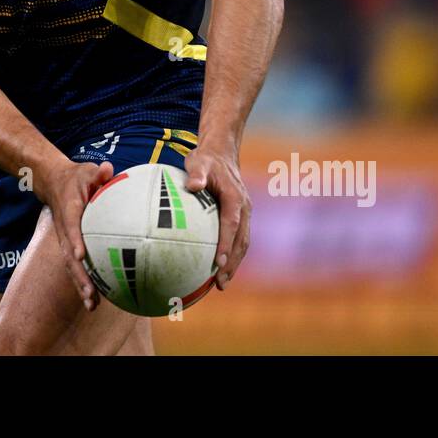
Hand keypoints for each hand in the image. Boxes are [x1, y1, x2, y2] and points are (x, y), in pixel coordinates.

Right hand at [35, 156, 113, 311]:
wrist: (54, 183)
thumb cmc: (76, 177)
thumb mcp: (86, 171)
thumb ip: (97, 173)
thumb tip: (108, 169)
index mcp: (69, 211)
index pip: (71, 227)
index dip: (75, 240)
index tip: (81, 254)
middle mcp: (65, 230)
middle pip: (70, 257)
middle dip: (80, 276)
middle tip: (91, 294)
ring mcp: (65, 240)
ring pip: (71, 267)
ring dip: (81, 286)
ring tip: (93, 305)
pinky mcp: (69, 246)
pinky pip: (75, 267)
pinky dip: (83, 284)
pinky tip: (95, 301)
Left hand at [183, 138, 250, 289]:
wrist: (221, 153)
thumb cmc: (206, 159)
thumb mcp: (199, 162)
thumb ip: (196, 174)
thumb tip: (193, 185)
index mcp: (235, 197)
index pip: (232, 223)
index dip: (227, 243)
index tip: (219, 261)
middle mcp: (244, 208)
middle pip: (241, 240)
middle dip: (233, 262)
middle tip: (220, 282)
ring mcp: (244, 214)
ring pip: (242, 243)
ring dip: (234, 264)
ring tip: (221, 284)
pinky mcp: (239, 217)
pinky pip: (237, 239)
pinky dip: (231, 255)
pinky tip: (217, 269)